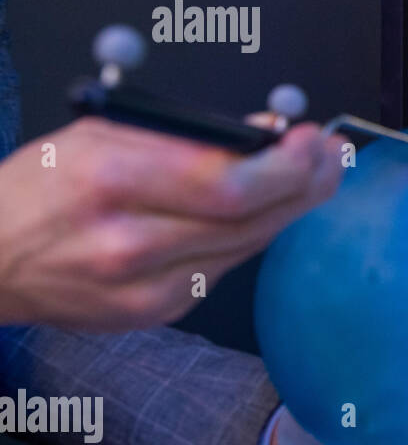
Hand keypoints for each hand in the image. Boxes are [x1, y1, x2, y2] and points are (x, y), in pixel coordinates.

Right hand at [0, 116, 344, 330]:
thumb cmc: (39, 188)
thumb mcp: (101, 134)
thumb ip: (188, 134)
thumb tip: (267, 131)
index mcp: (111, 183)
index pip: (229, 185)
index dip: (286, 166)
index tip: (312, 140)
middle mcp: (129, 243)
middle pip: (250, 220)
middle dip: (305, 183)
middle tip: (332, 157)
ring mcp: (143, 288)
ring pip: (246, 247)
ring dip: (288, 209)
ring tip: (313, 176)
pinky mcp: (154, 313)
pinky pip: (222, 270)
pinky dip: (247, 238)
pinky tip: (261, 213)